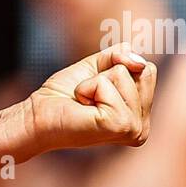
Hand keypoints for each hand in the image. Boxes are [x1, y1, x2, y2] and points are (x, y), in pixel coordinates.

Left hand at [25, 42, 155, 152]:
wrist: (38, 115)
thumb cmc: (65, 94)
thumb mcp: (97, 67)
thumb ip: (120, 57)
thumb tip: (138, 61)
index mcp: (141, 116)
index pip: (147, 70)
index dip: (117, 67)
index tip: (97, 87)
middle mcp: (142, 128)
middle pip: (141, 70)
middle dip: (109, 72)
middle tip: (90, 93)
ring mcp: (133, 129)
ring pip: (122, 73)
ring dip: (94, 81)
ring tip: (84, 102)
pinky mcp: (118, 125)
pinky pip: (105, 84)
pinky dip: (87, 87)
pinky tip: (81, 106)